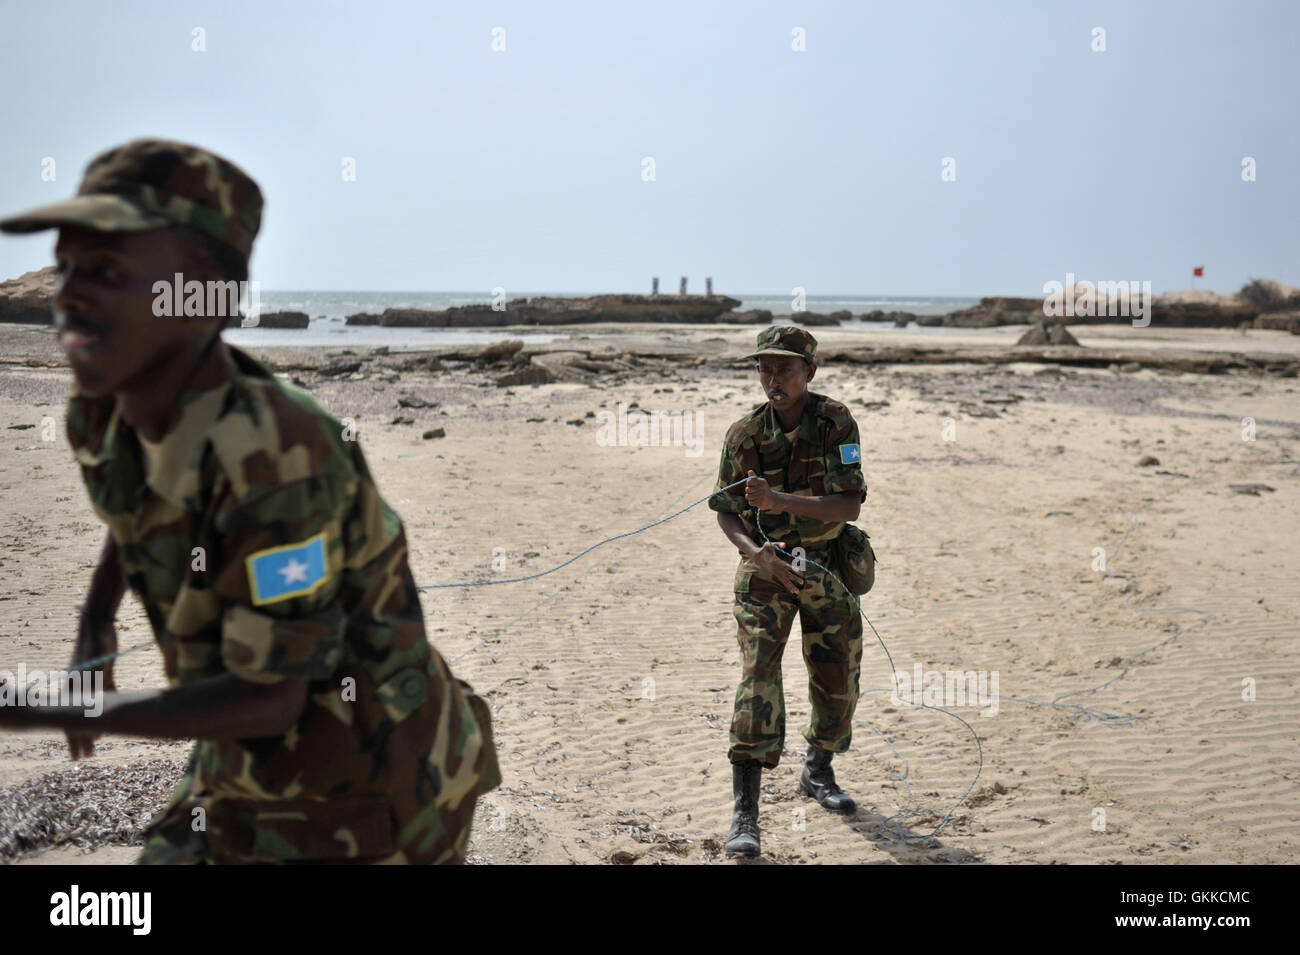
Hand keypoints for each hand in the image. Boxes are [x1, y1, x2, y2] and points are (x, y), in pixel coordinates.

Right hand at [65, 610, 115, 759]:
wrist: (98, 623)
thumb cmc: (96, 641)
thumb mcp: (97, 661)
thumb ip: (97, 681)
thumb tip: (98, 703)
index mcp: (74, 686)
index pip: (72, 718)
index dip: (75, 737)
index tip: (79, 753)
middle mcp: (79, 687)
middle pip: (79, 718)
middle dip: (81, 738)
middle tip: (85, 757)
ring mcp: (91, 682)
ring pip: (92, 711)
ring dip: (94, 727)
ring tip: (95, 745)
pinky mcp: (104, 675)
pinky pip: (105, 697)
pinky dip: (108, 708)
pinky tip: (112, 720)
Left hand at [744, 470, 777, 510]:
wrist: (772, 499)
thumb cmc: (763, 489)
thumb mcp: (760, 482)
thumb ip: (754, 477)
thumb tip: (749, 471)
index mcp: (762, 482)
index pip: (749, 481)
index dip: (748, 484)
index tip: (751, 485)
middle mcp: (762, 488)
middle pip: (747, 489)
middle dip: (748, 491)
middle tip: (752, 491)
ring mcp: (761, 496)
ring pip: (748, 496)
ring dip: (750, 497)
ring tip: (754, 496)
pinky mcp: (760, 503)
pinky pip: (750, 502)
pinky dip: (752, 502)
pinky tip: (757, 500)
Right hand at [754, 541, 803, 594]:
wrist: (757, 557)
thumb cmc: (765, 550)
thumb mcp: (769, 544)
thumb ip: (777, 544)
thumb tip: (784, 544)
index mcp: (775, 561)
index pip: (785, 565)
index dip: (792, 567)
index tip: (798, 570)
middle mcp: (776, 569)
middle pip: (787, 575)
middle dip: (794, 579)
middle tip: (802, 582)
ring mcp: (776, 572)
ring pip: (784, 580)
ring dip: (791, 586)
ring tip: (797, 592)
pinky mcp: (776, 574)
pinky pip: (782, 581)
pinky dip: (787, 586)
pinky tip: (792, 591)